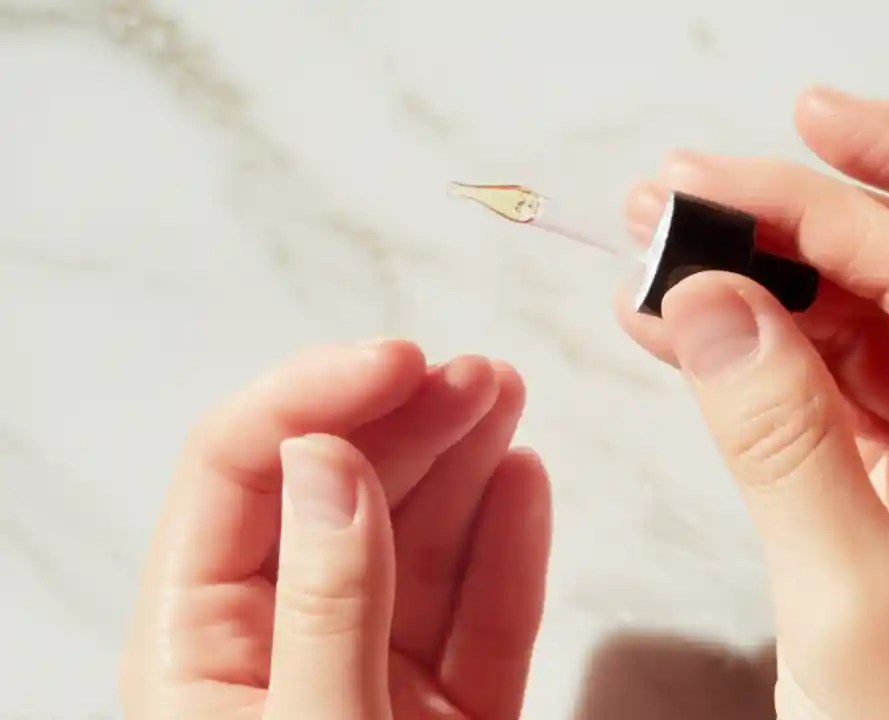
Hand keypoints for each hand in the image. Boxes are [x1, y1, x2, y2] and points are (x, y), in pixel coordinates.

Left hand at [120, 341, 549, 719]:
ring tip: (501, 395)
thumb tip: (329, 461)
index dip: (309, 400)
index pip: (235, 480)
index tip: (394, 362)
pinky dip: (509, 546)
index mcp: (201, 649)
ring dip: (462, 461)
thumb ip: (327, 603)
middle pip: (336, 497)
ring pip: (416, 545)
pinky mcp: (450, 710)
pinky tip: (522, 480)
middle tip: (471, 375)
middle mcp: (285, 647)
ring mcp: (374, 677)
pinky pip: (483, 614)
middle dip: (406, 420)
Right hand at [617, 87, 888, 718]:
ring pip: (882, 331)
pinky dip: (768, 360)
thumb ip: (781, 446)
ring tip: (662, 256)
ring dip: (773, 287)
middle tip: (681, 197)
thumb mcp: (853, 615)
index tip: (812, 121)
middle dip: (804, 224)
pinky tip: (688, 333)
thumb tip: (709, 306)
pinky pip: (847, 396)